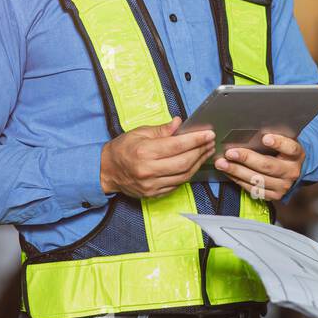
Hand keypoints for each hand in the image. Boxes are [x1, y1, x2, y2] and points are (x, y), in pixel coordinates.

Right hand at [100, 117, 215, 197]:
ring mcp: (151, 185)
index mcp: (144, 152)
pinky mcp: (154, 194)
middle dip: (201, 151)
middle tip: (211, 142)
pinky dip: (188, 173)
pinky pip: (177, 184)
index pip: (177, 146)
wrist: (107, 171)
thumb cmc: (122, 148)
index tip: (208, 133)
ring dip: (198, 163)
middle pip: (184, 162)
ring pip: (184, 176)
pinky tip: (195, 163)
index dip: (195, 140)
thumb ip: (162, 130)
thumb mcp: (139, 132)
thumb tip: (179, 123)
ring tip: (207, 151)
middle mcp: (148, 171)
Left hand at [214, 128, 304, 200]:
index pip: (290, 148)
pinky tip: (229, 172)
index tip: (265, 138)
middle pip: (268, 165)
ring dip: (237, 171)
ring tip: (222, 164)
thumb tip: (248, 130)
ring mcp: (283, 186)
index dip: (278, 143)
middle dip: (246, 158)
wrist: (294, 170)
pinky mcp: (274, 196)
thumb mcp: (285, 141)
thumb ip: (273, 136)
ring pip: (257, 180)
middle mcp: (291, 172)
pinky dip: (238, 180)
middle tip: (230, 153)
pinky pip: (253, 189)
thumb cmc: (284, 151)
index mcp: (297, 155)